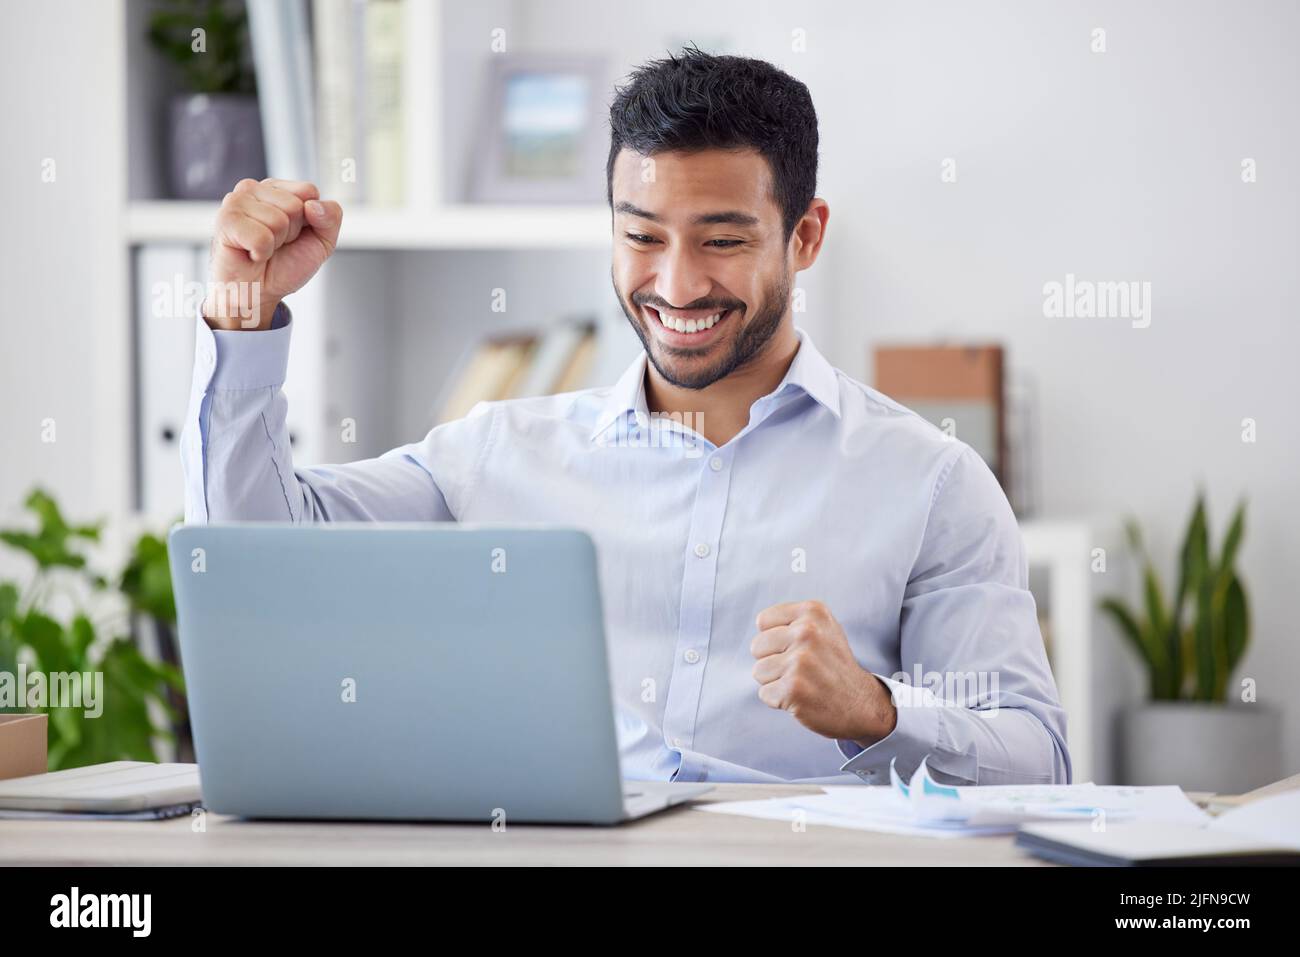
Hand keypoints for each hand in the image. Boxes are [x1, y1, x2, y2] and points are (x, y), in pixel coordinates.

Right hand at [202, 178, 342, 329]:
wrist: (259, 292)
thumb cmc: (284, 265)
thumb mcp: (322, 242)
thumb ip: (331, 217)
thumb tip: (314, 205)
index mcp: (276, 189)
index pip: (309, 190)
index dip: (309, 220)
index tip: (293, 234)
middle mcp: (254, 189)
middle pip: (295, 206)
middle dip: (291, 233)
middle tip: (275, 244)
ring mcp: (236, 201)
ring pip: (279, 220)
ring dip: (275, 243)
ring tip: (261, 249)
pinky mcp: (226, 219)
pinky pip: (261, 236)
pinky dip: (261, 252)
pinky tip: (250, 253)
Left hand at [750, 600, 896, 744]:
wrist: (862, 704)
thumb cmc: (834, 666)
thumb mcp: (823, 628)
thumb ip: (793, 620)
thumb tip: (759, 623)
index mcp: (813, 611)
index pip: (763, 622)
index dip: (775, 639)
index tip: (799, 649)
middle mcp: (807, 632)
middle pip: (757, 646)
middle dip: (773, 661)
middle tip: (802, 670)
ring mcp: (801, 660)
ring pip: (759, 671)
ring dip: (776, 682)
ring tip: (804, 682)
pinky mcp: (793, 688)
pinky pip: (764, 693)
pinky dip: (779, 700)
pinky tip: (803, 697)